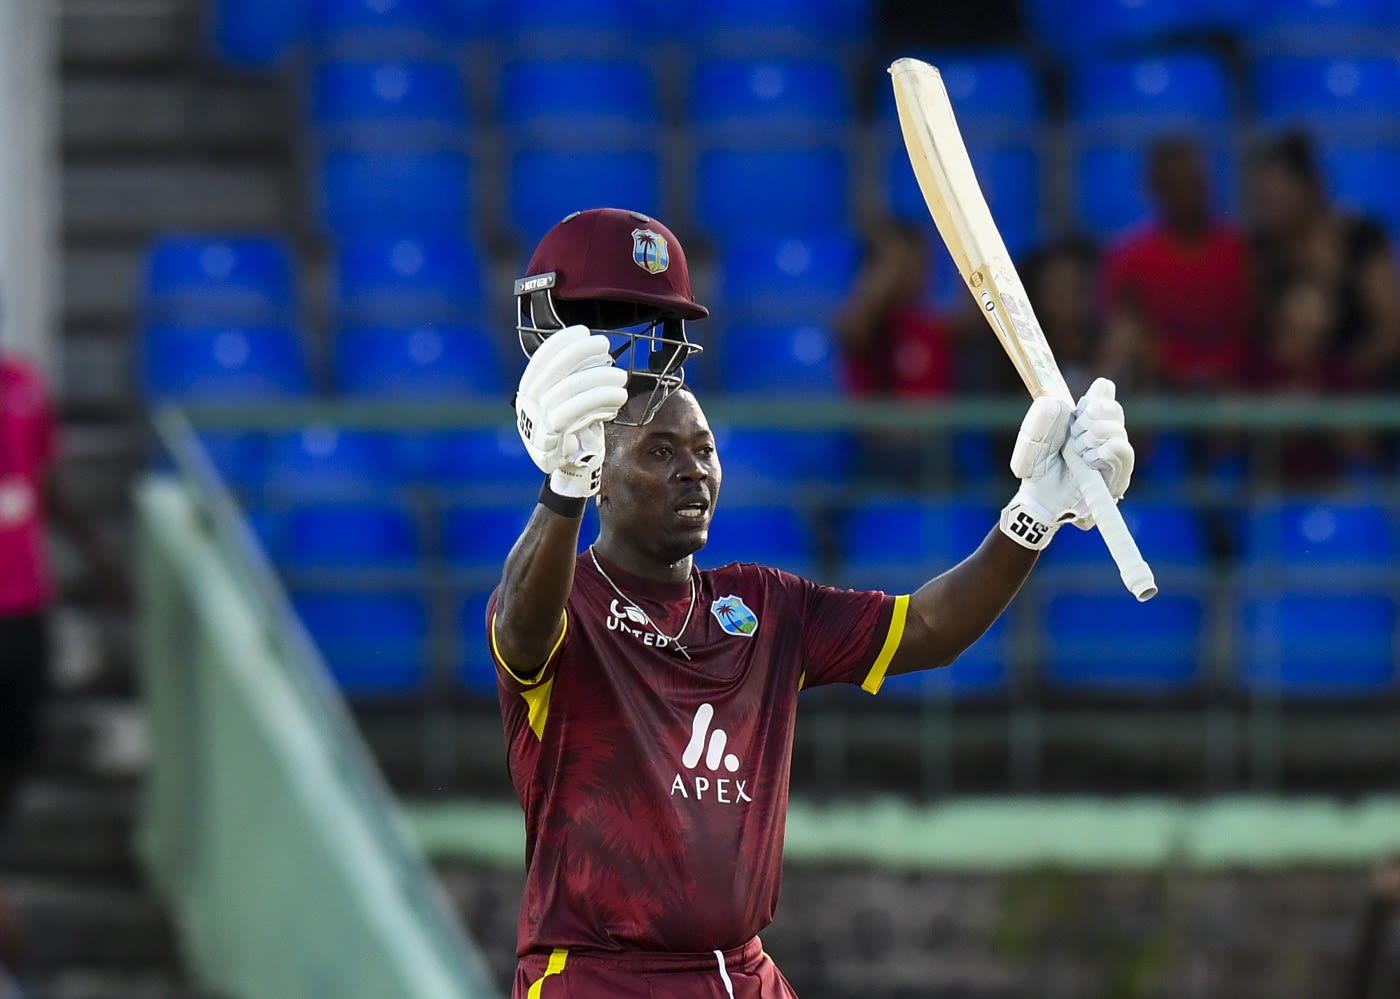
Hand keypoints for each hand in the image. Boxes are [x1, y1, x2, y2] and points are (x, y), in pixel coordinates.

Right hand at [515, 325, 628, 497]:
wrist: (568, 466)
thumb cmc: (574, 427)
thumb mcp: (571, 398)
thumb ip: (577, 376)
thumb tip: (596, 350)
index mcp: (529, 389)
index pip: (542, 359)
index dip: (561, 342)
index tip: (583, 331)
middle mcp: (528, 403)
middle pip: (554, 371)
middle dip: (581, 353)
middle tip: (605, 345)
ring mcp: (537, 422)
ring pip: (568, 391)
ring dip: (599, 380)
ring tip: (621, 378)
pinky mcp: (551, 439)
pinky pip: (576, 414)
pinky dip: (599, 402)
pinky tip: (617, 398)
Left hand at [999, 378, 1133, 549]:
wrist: (1041, 500)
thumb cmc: (1039, 468)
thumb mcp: (1033, 441)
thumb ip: (1041, 420)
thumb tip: (1056, 404)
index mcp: (1087, 418)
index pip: (1104, 391)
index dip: (1093, 396)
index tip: (1078, 410)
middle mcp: (1105, 433)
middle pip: (1113, 408)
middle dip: (1090, 416)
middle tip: (1073, 433)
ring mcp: (1114, 454)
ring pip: (1117, 429)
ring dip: (1094, 435)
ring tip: (1078, 451)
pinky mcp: (1119, 474)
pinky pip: (1122, 450)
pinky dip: (1103, 451)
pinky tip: (1088, 459)